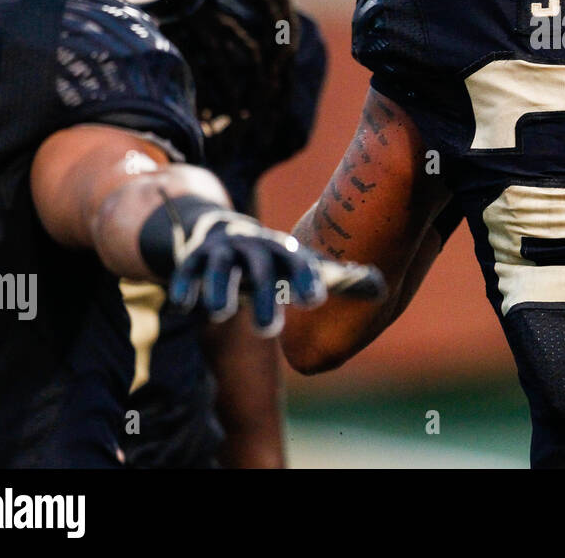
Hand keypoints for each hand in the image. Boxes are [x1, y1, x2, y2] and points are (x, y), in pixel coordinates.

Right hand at [168, 210, 381, 334]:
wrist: (224, 232)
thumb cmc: (276, 260)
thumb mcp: (303, 266)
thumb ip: (339, 278)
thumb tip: (381, 288)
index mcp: (285, 250)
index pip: (300, 263)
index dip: (308, 279)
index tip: (316, 301)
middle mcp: (256, 247)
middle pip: (261, 269)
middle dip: (264, 297)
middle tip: (270, 332)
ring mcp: (224, 251)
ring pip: (221, 267)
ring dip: (220, 289)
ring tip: (220, 316)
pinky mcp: (195, 259)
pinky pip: (187, 270)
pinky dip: (184, 285)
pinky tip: (183, 306)